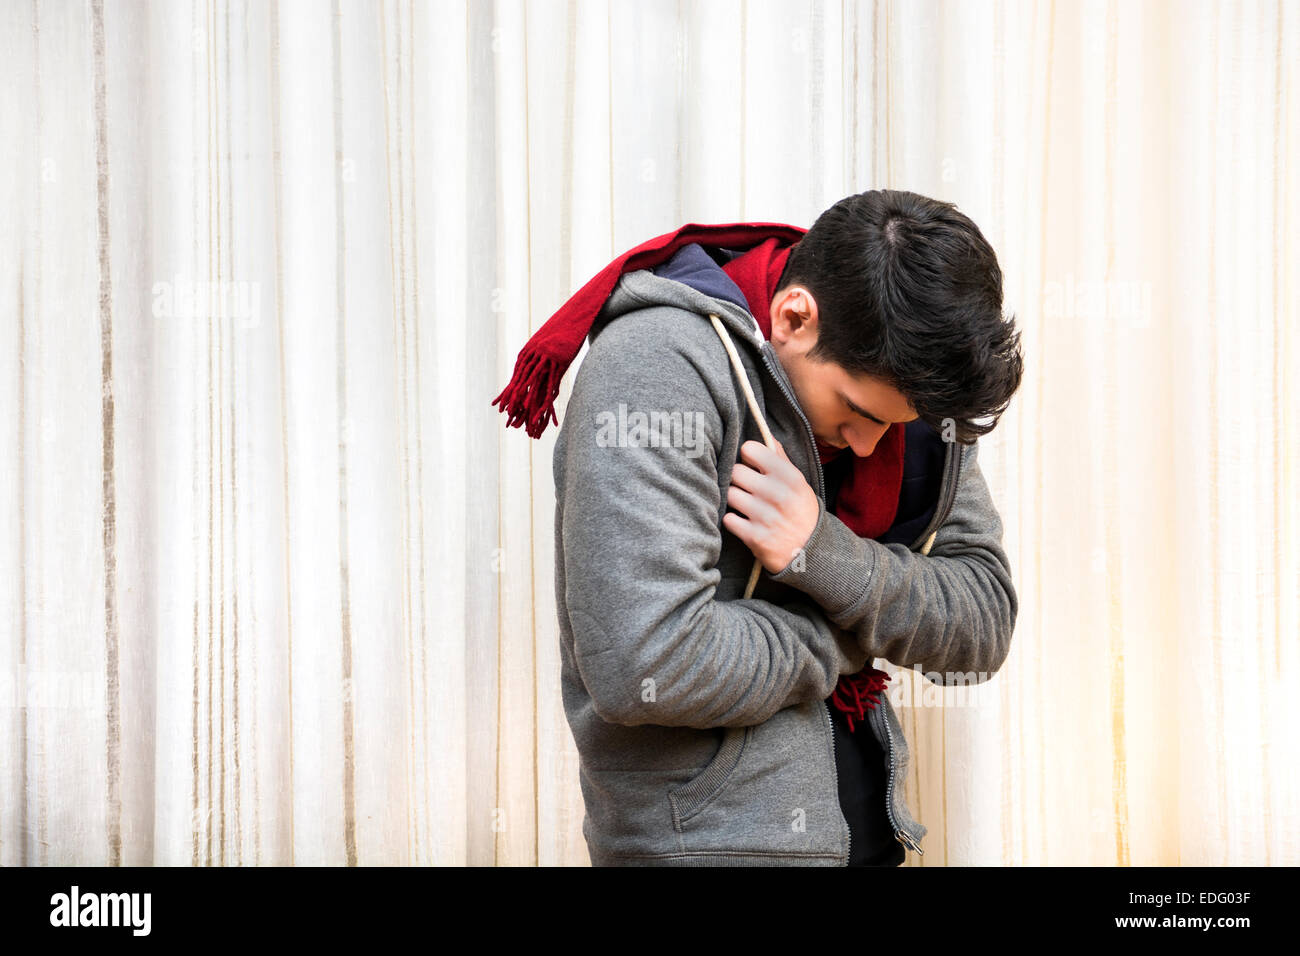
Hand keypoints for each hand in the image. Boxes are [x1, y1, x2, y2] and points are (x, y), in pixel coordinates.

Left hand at [722, 439, 819, 573]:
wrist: (812, 552)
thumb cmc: (801, 511)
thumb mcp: (798, 483)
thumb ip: (780, 459)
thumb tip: (766, 435)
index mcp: (789, 476)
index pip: (750, 449)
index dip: (747, 457)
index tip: (752, 466)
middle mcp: (778, 494)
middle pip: (736, 472)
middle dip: (739, 480)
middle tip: (748, 488)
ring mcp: (766, 517)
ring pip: (730, 495)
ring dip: (735, 500)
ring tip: (747, 506)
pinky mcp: (755, 538)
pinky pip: (728, 519)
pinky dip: (734, 521)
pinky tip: (745, 522)